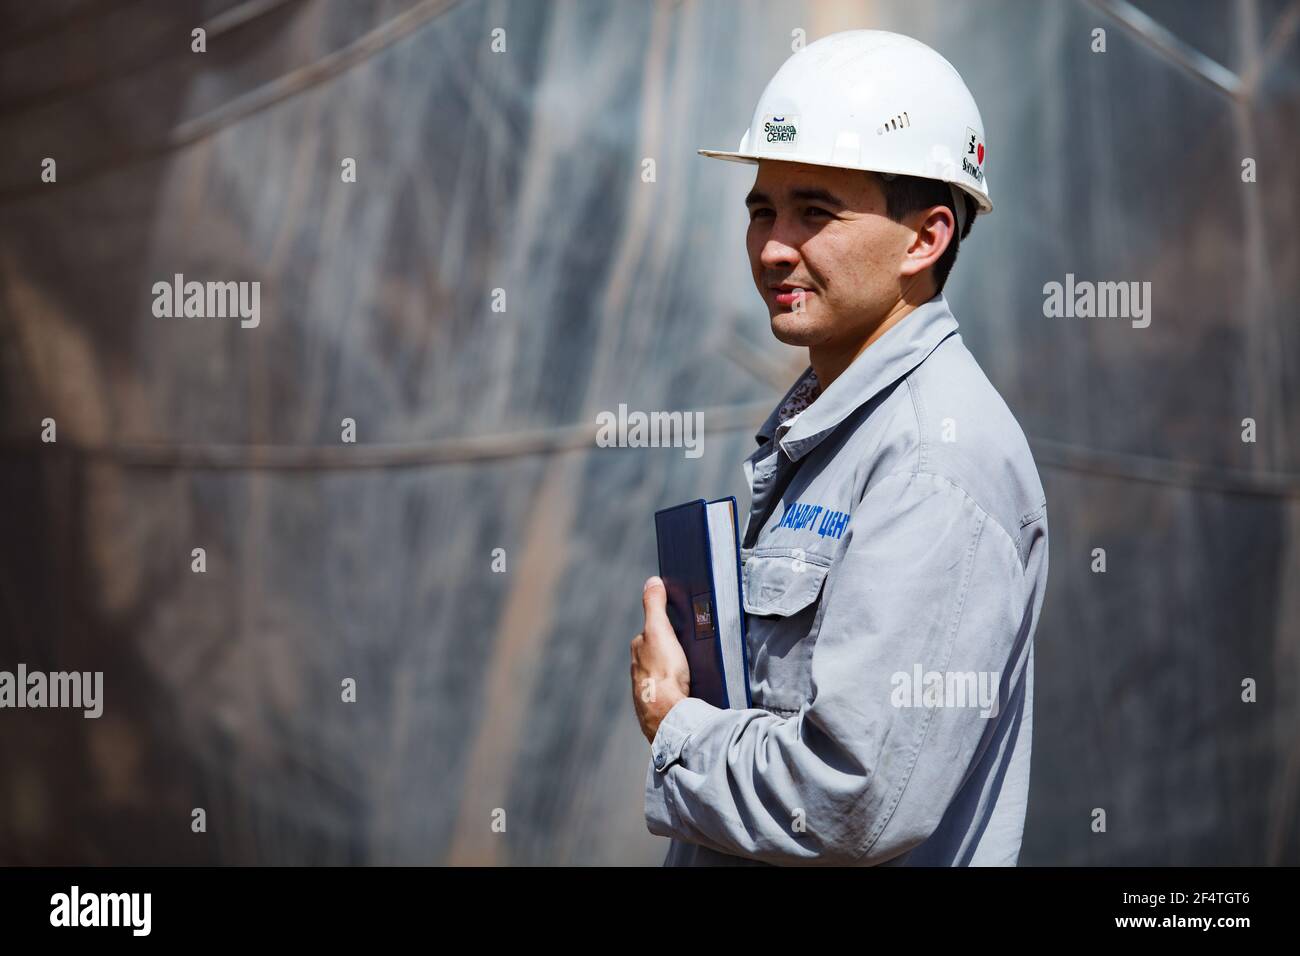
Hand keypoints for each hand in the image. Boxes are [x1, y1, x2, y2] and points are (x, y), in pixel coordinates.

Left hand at [630, 576, 689, 743]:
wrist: (667, 713)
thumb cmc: (662, 671)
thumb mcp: (659, 630)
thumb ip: (654, 606)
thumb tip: (652, 581)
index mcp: (638, 650)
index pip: (652, 633)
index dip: (667, 628)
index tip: (682, 628)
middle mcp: (639, 670)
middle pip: (657, 654)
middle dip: (671, 651)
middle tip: (690, 651)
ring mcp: (648, 689)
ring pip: (663, 674)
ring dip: (675, 672)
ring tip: (692, 671)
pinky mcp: (659, 706)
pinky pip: (670, 692)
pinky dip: (678, 688)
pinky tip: (688, 690)